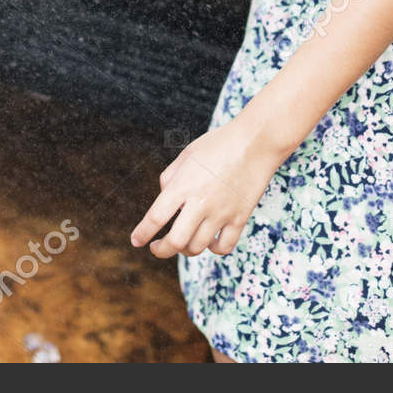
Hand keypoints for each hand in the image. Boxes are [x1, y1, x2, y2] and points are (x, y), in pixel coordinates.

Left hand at [129, 116, 283, 258]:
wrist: (256, 142)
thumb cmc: (218, 144)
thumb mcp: (186, 155)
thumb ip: (169, 178)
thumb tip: (164, 199)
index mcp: (182, 185)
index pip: (156, 217)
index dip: (142, 233)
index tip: (136, 241)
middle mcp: (200, 202)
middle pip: (175, 241)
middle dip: (161, 250)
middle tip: (157, 248)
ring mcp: (221, 213)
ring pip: (198, 247)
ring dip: (186, 249)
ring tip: (183, 242)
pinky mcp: (240, 218)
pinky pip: (223, 247)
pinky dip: (213, 249)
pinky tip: (209, 242)